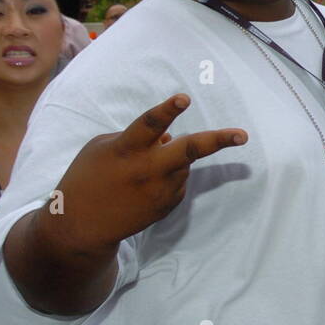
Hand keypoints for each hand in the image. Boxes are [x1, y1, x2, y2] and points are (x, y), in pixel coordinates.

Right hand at [44, 94, 246, 251]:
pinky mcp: (168, 205)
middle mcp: (148, 170)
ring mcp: (160, 190)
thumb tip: (170, 137)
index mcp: (126, 150)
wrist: (82, 226)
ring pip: (183, 162)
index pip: (149, 125)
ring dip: (173, 158)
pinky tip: (143, 187)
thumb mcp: (103, 147)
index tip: (184, 98)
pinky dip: (168, 175)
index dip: (167, 110)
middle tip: (242, 135)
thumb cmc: (88, 177)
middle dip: (218, 140)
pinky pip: (178, 180)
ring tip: (141, 170)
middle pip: (188, 150)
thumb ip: (138, 137)